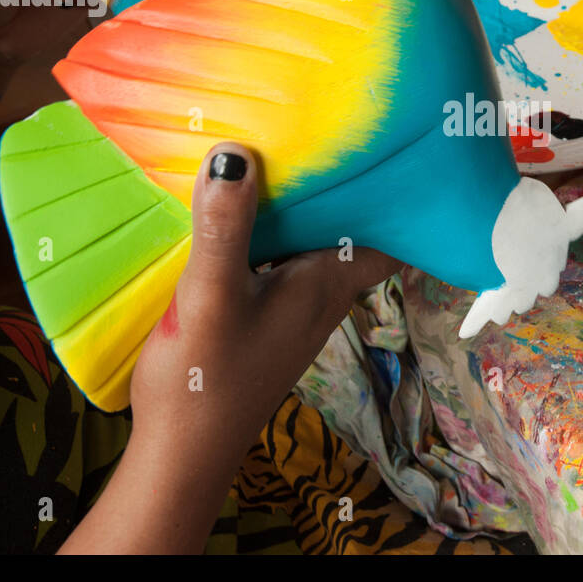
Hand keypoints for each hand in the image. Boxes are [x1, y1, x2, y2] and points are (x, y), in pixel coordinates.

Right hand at [62, 143, 398, 552]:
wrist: (179, 455)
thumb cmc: (204, 381)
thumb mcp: (211, 296)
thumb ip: (224, 227)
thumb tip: (236, 154)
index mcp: (326, 285)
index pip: (388, 237)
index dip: (403, 197)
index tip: (402, 148)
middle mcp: (319, 295)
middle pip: (350, 230)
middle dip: (349, 185)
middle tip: (338, 126)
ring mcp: (290, 307)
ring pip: (313, 243)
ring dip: (307, 205)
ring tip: (293, 146)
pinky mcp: (259, 315)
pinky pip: (279, 258)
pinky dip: (272, 228)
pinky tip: (243, 205)